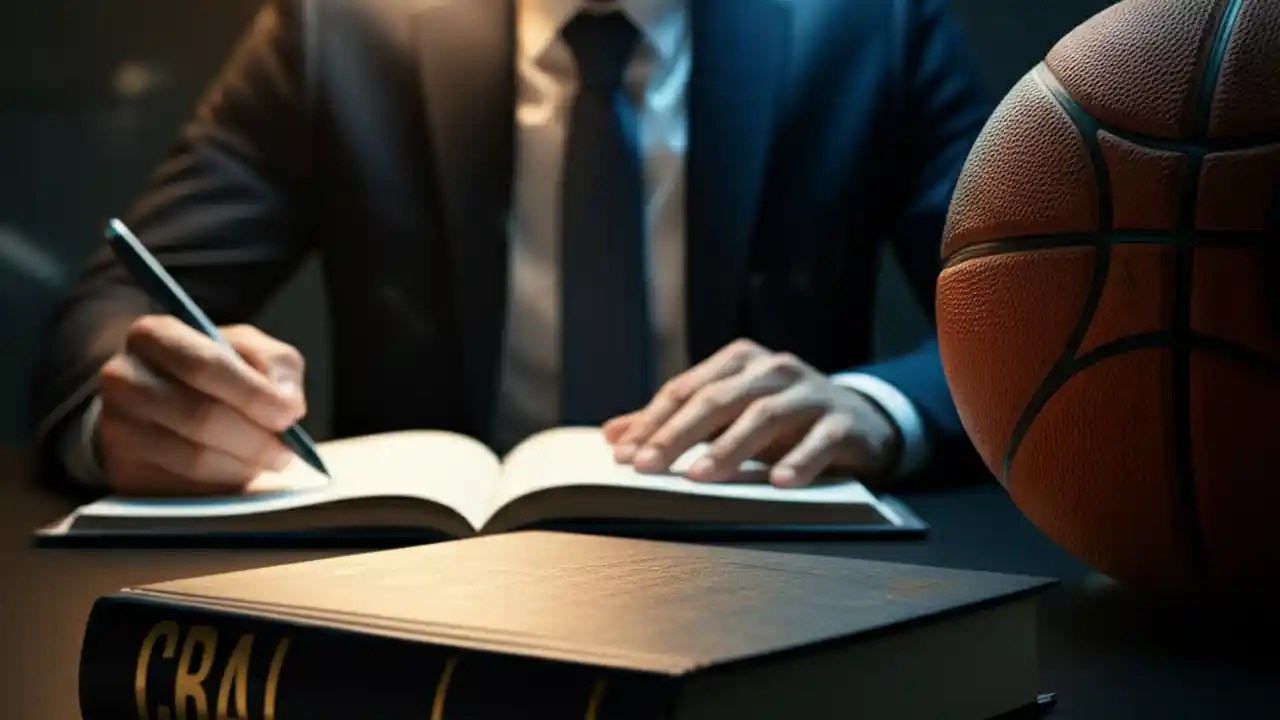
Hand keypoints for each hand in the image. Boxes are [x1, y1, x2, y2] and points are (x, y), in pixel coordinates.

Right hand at [97, 316, 306, 494]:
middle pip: (200, 416)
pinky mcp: (124, 472)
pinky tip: (236, 472)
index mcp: (153, 336)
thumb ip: (276, 367)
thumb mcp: (252, 352)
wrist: (168, 410)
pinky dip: (222, 485)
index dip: (253, 395)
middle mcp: (122, 378)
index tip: (289, 416)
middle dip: (255, 438)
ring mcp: (116, 429)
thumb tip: (287, 405)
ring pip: (194, 458)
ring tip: (268, 460)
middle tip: (286, 451)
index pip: (205, 366)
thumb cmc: (220, 374)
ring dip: (243, 465)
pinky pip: (185, 488)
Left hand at [603, 339, 901, 487]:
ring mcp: (810, 391)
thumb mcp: (727, 415)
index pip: (686, 390)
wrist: (860, 419)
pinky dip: (798, 460)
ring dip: (728, 448)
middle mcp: (773, 368)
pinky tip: (777, 483)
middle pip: (717, 399)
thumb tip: (612, 435)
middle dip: (677, 434)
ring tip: (699, 477)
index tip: (625, 455)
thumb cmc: (781, 420)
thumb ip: (672, 423)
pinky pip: (819, 439)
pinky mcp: (843, 420)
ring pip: (763, 416)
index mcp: (739, 362)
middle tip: (648, 467)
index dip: (653, 422)